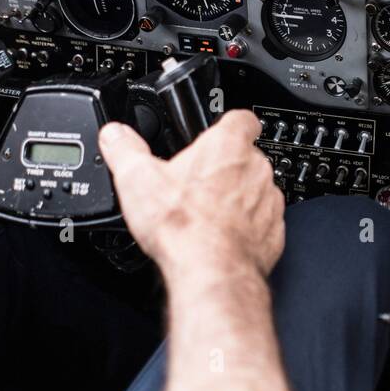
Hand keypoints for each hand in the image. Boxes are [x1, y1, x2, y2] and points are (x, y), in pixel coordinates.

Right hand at [99, 110, 285, 282]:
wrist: (212, 272)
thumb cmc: (182, 226)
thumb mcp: (137, 180)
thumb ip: (125, 150)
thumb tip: (114, 135)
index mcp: (227, 146)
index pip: (242, 119)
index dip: (230, 124)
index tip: (220, 131)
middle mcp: (256, 169)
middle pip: (246, 157)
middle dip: (226, 168)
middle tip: (198, 186)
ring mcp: (269, 201)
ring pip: (257, 190)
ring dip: (239, 199)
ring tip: (207, 215)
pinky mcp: (274, 232)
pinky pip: (263, 222)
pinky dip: (248, 228)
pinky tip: (222, 238)